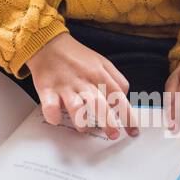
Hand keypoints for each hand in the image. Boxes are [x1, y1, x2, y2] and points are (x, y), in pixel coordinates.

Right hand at [24, 32, 138, 139]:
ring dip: (82, 122)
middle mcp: (83, 81)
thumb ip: (116, 79)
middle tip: (113, 135)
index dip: (127, 116)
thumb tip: (123, 98)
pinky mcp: (47, 89)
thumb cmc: (76, 56)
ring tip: (84, 128)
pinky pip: (51, 107)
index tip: (132, 131)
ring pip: (76, 107)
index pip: (118, 97)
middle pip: (99, 104)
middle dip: (109, 123)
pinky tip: (57, 118)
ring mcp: (65, 86)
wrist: (48, 44)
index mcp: (99, 74)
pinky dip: (54, 116)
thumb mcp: (101, 62)